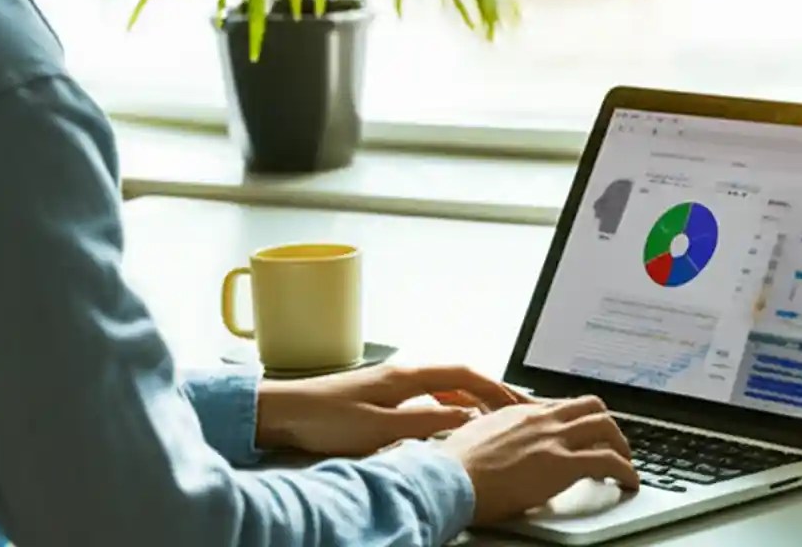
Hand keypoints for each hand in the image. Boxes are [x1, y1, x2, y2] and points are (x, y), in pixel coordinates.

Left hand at [256, 364, 529, 456]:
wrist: (282, 412)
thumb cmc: (325, 419)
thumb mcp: (381, 428)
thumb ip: (427, 422)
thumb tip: (467, 415)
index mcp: (407, 376)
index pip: (464, 373)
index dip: (495, 387)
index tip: (519, 402)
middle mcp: (403, 373)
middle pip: (459, 376)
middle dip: (491, 390)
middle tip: (517, 407)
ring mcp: (391, 382)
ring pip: (444, 384)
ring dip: (471, 396)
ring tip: (493, 413)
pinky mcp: (380, 394)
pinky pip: (428, 393)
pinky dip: (450, 401)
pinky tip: (451, 416)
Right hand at [439, 396, 639, 524]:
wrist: (447, 479)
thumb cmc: (453, 465)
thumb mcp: (474, 435)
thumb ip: (493, 433)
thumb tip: (492, 440)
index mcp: (520, 413)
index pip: (562, 405)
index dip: (580, 418)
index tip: (586, 430)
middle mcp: (541, 419)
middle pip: (591, 406)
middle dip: (607, 425)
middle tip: (612, 443)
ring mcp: (553, 439)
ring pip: (605, 427)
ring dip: (622, 445)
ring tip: (625, 463)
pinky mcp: (562, 464)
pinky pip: (608, 461)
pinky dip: (626, 471)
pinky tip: (629, 482)